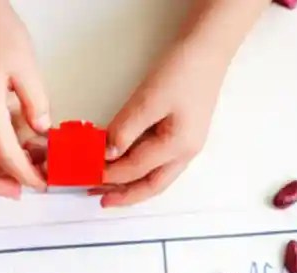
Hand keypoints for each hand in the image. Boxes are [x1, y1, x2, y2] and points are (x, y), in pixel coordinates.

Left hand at [96, 36, 229, 206]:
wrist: (208, 48)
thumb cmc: (184, 69)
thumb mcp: (150, 99)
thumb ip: (126, 128)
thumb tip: (108, 153)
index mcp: (179, 146)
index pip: (136, 169)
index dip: (110, 174)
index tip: (87, 174)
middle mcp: (186, 152)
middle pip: (151, 185)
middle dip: (125, 195)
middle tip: (101, 199)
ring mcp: (187, 145)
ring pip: (157, 176)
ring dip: (132, 184)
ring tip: (110, 187)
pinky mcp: (183, 134)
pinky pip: (159, 161)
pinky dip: (141, 168)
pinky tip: (127, 164)